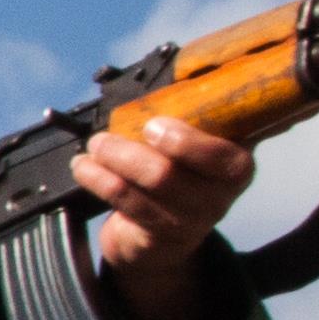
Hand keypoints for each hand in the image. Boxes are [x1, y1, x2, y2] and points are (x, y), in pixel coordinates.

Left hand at [73, 114, 256, 319]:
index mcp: (234, 164)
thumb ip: (182, 116)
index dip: (187, 142)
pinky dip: (100, 181)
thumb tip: (155, 84)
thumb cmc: (176, 170)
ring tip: (93, 148)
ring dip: (111, 162)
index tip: (152, 125)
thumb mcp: (187, 143)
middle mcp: (221, 195)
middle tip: (102, 139)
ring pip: (146, 188)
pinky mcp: (163, 236)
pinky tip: (84, 168)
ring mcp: (194, 219)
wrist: (162, 232)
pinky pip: (128, 203)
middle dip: (127, 151)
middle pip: (170, 172)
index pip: (224, 156)